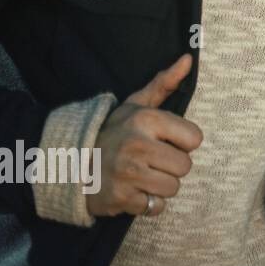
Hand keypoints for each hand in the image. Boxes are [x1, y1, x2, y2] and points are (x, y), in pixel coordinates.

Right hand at [86, 54, 202, 217]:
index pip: (195, 138)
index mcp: (146, 120)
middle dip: (171, 166)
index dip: (182, 142)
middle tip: (151, 161)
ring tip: (142, 175)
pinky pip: (156, 207)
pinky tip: (133, 190)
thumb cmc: (113, 132)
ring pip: (173, 188)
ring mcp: (127, 174)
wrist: (69, 163)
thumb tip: (189, 58)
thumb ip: (165, 83)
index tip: (164, 140)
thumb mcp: (136, 105)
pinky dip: (147, 203)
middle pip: (186, 166)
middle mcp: (136, 145)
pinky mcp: (120, 199)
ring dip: (161, 186)